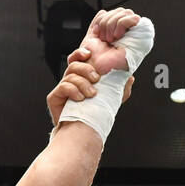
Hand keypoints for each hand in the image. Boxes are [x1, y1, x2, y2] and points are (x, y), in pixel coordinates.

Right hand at [45, 8, 141, 125]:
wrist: (83, 133)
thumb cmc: (95, 115)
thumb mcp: (112, 99)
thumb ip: (120, 88)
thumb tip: (130, 77)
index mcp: (81, 77)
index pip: (78, 58)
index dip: (81, 53)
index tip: (88, 54)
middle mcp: (70, 81)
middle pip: (74, 65)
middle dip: (86, 69)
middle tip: (97, 78)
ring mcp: (61, 89)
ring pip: (70, 75)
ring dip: (82, 83)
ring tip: (91, 94)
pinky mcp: (54, 98)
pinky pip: (62, 87)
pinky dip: (73, 91)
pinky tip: (81, 98)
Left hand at [81, 7, 142, 73]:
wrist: (98, 69)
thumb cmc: (93, 61)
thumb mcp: (90, 40)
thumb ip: (96, 25)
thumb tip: (103, 12)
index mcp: (114, 32)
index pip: (110, 13)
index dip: (101, 21)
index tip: (98, 35)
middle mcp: (125, 32)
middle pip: (118, 10)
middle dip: (106, 23)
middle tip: (105, 39)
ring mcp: (134, 33)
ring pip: (124, 12)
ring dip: (112, 25)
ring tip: (111, 40)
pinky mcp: (141, 36)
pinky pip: (133, 18)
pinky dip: (121, 25)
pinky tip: (118, 37)